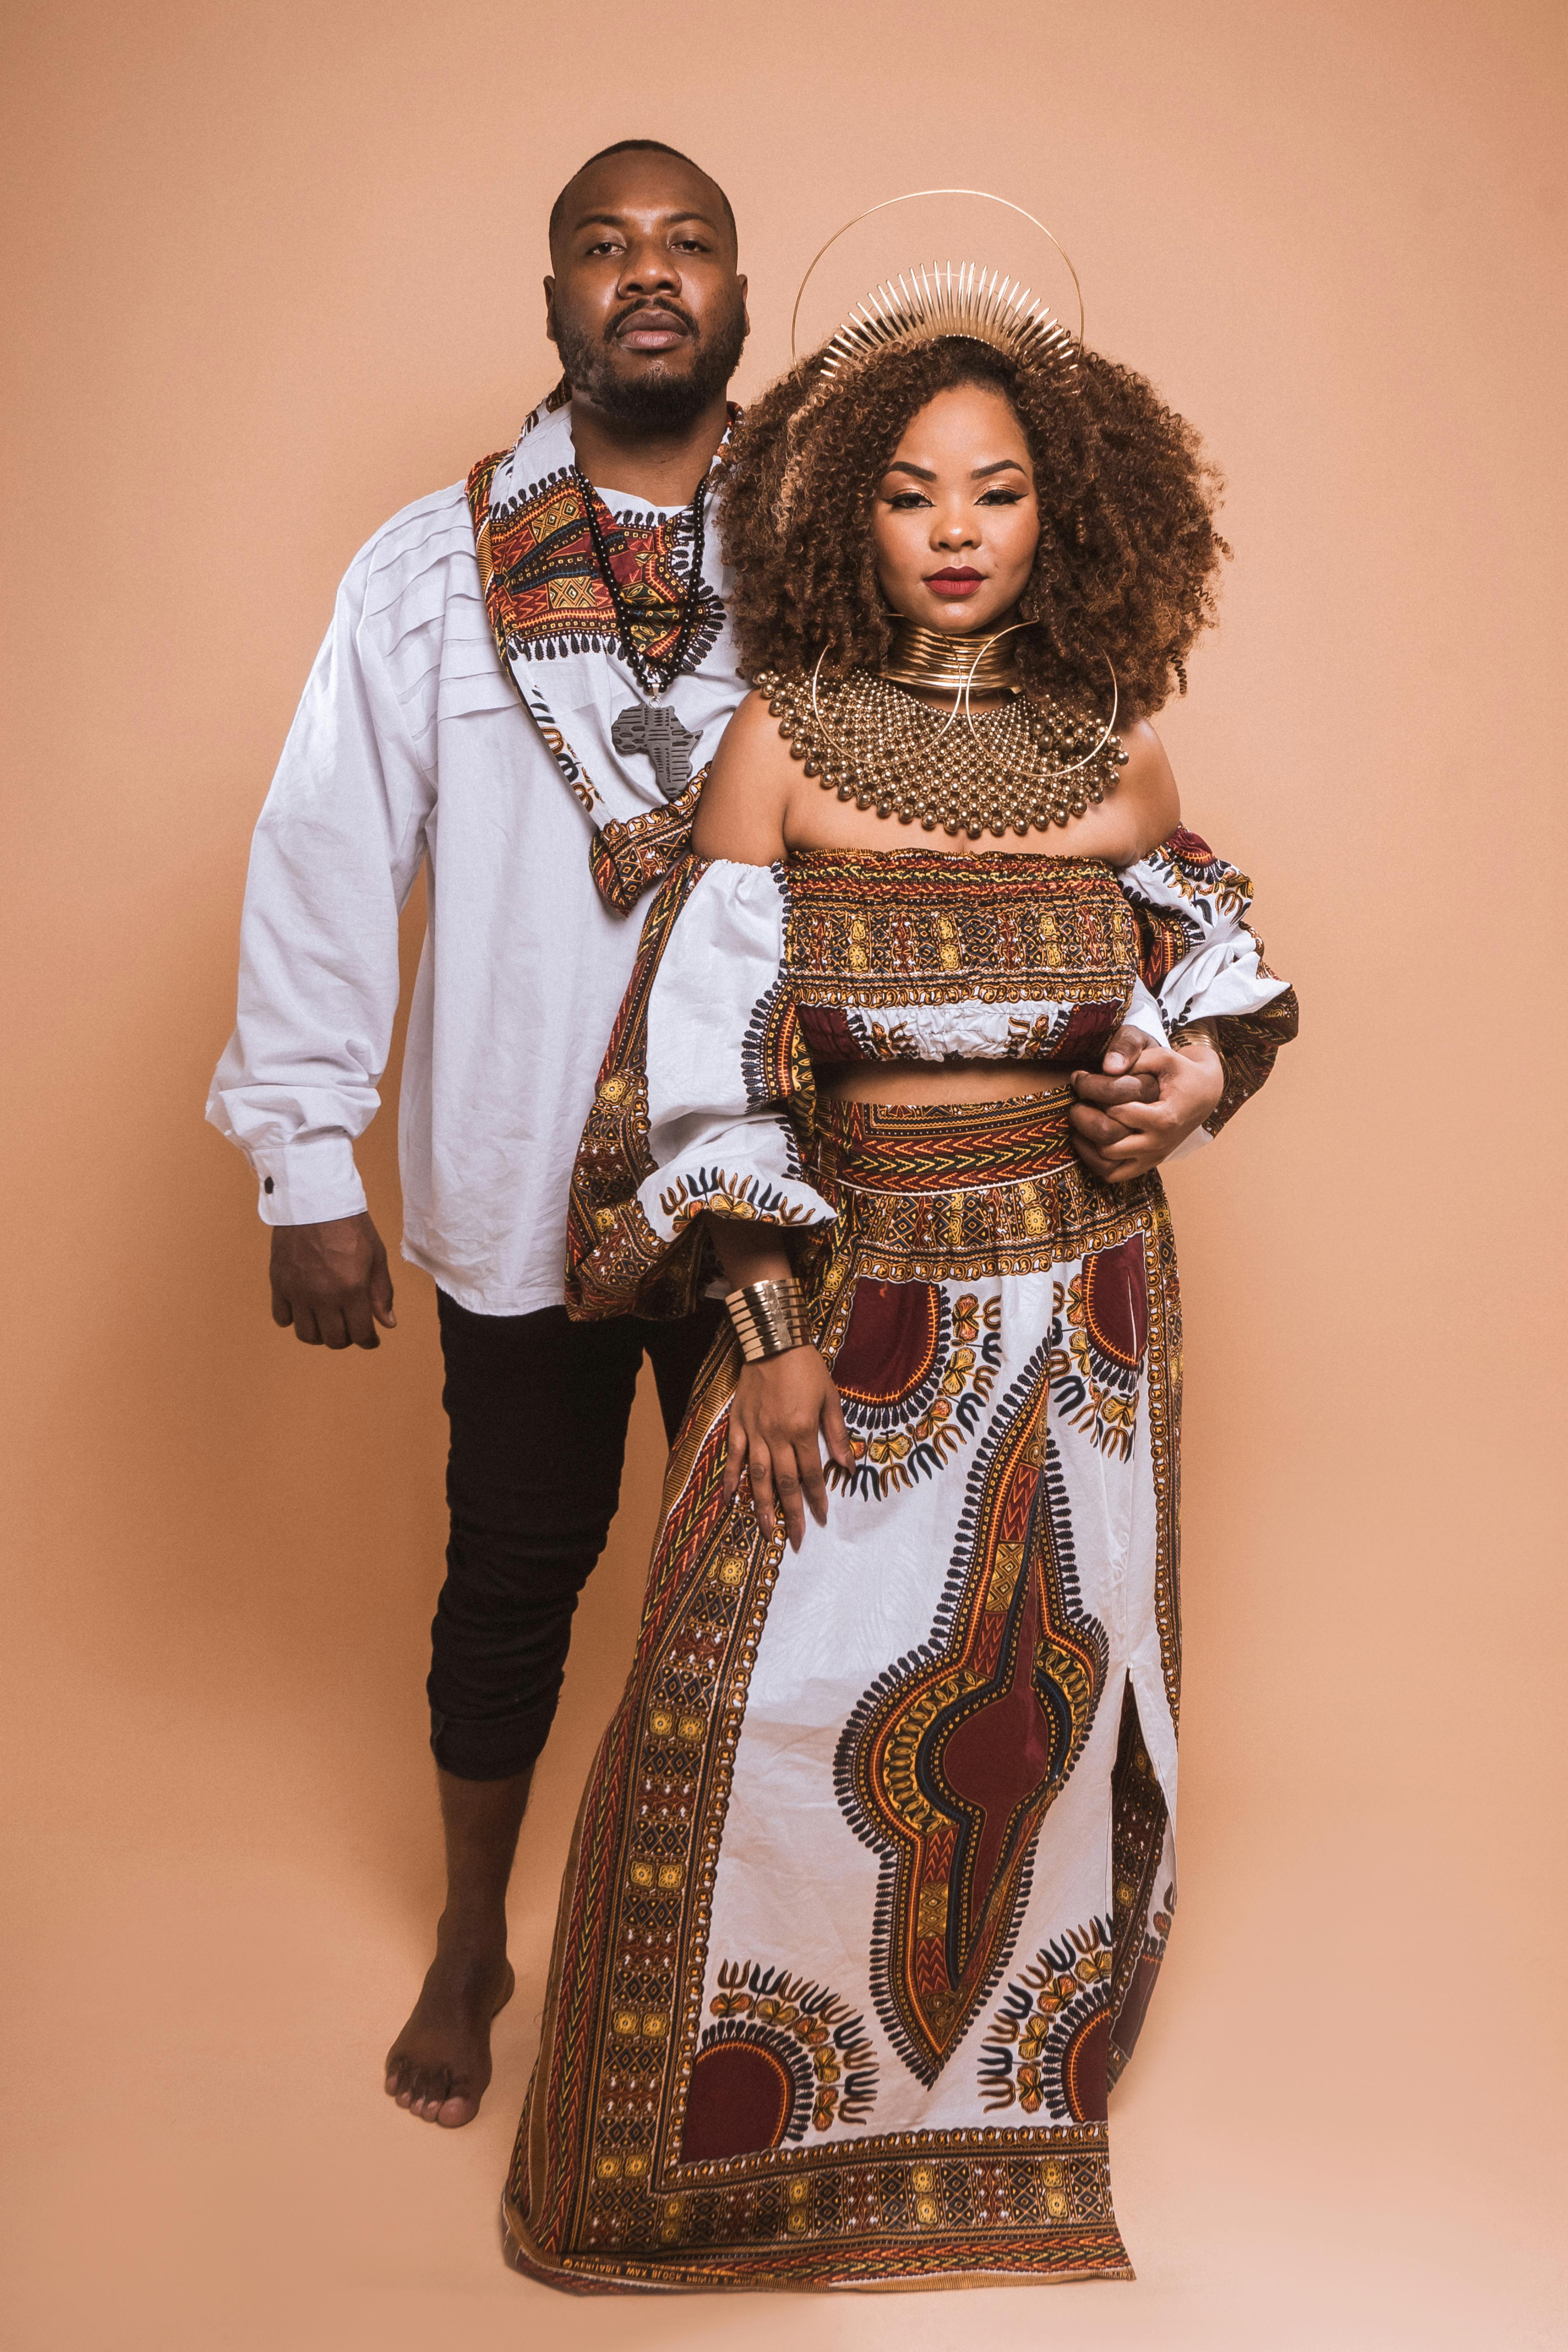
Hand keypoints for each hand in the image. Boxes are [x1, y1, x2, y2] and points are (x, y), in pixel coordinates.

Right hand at [269, 1212, 395, 1348]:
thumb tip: (388, 1323)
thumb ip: (382, 1292)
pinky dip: (292, 1320)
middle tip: (351, 1329)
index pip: (360, 1334)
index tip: (371, 1340)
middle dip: (346, 1339)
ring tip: (327, 1323)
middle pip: (334, 1339)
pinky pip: (281, 1318)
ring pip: (306, 1335)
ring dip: (320, 1335)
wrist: (315, 1201)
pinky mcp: (279, 1284)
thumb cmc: (350, 1226)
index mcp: (352, 1289)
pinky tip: (303, 1311)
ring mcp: (298, 1292)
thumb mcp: (376, 1256)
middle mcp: (324, 1296)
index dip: (369, 1341)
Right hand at [721, 1345, 853, 1551]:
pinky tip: (729, 1499)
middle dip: (791, 1513)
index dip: (817, 1498)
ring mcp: (754, 1431)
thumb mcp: (830, 1398)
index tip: (821, 1519)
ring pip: (757, 1476)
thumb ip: (837, 1434)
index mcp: (802, 1429)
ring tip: (765, 1530)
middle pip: (784, 1482)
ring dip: (761, 1505)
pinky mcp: (738, 1423)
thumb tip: (848, 1466)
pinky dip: (731, 1478)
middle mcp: (776, 1435)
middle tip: (794, 1539)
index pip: (811, 1474)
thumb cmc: (806, 1368)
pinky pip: (734, 1455)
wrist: (773, 1340)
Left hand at [1069, 1026, 1224, 1182]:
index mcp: (1164, 1119)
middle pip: (1108, 1144)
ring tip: (1079, 1122)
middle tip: (1077, 1103)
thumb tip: (1107, 1066)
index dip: (1094, 1093)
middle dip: (1086, 1122)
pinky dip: (1095, 1162)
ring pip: (1106, 1164)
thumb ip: (1135, 1057)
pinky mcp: (1147, 1164)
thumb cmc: (1181, 1072)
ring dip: (1086, 1145)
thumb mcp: (1162, 1056)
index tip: (1081, 1078)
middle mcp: (1158, 1144)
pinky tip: (1088, 1140)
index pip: (1117, 1113)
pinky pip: (1114, 1175)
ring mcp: (1153, 1157)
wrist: (1205, 1092)